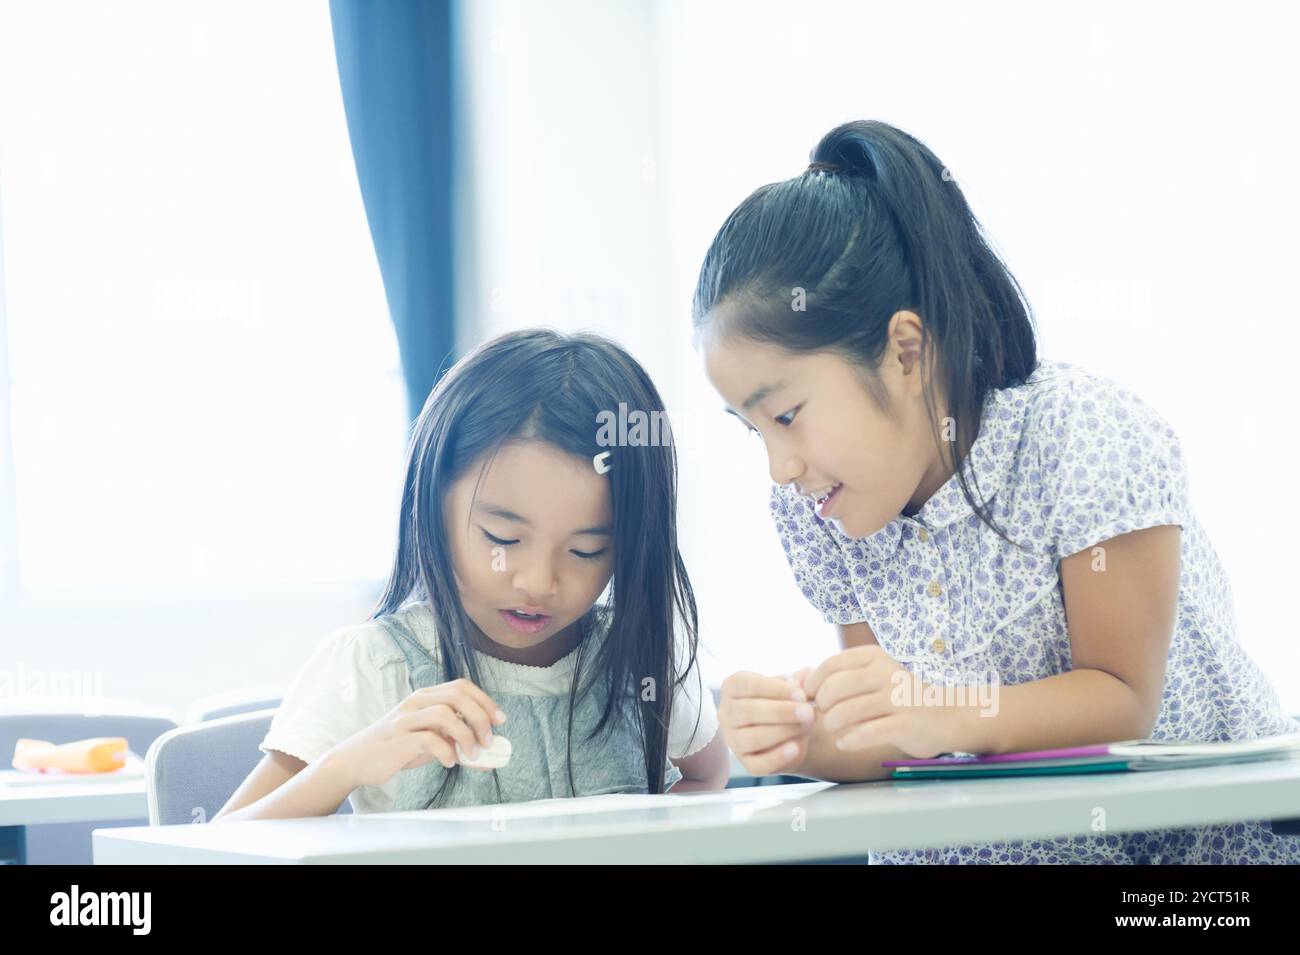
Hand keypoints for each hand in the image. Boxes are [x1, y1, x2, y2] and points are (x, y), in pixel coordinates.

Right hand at [329, 678, 507, 787]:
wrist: (358, 760)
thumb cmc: (397, 748)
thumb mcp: (429, 741)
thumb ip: (454, 742)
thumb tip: (488, 755)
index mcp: (425, 697)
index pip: (461, 686)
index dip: (485, 700)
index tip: (500, 720)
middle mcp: (416, 702)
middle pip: (457, 696)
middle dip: (480, 717)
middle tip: (489, 740)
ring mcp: (406, 719)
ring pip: (446, 714)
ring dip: (466, 736)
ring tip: (472, 754)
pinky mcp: (398, 738)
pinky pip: (430, 739)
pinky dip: (446, 751)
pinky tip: (450, 762)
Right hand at [719, 670, 817, 775]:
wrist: (796, 729)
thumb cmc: (789, 700)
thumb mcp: (794, 685)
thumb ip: (801, 679)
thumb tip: (805, 677)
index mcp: (733, 687)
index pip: (747, 685)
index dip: (775, 689)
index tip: (801, 693)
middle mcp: (727, 713)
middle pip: (747, 712)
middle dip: (781, 712)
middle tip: (808, 712)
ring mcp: (733, 740)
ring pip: (752, 738)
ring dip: (783, 731)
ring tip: (806, 726)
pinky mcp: (746, 763)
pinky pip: (758, 764)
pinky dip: (778, 757)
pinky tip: (795, 748)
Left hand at [801, 646, 956, 758]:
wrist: (944, 716)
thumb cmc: (897, 698)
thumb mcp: (869, 678)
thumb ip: (834, 676)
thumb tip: (796, 678)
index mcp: (874, 657)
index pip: (830, 665)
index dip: (813, 684)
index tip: (811, 699)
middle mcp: (886, 673)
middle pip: (834, 689)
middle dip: (821, 706)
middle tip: (823, 716)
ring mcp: (897, 699)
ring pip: (846, 712)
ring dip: (832, 724)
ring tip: (834, 729)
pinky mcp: (905, 724)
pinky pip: (865, 733)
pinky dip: (848, 740)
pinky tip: (845, 742)